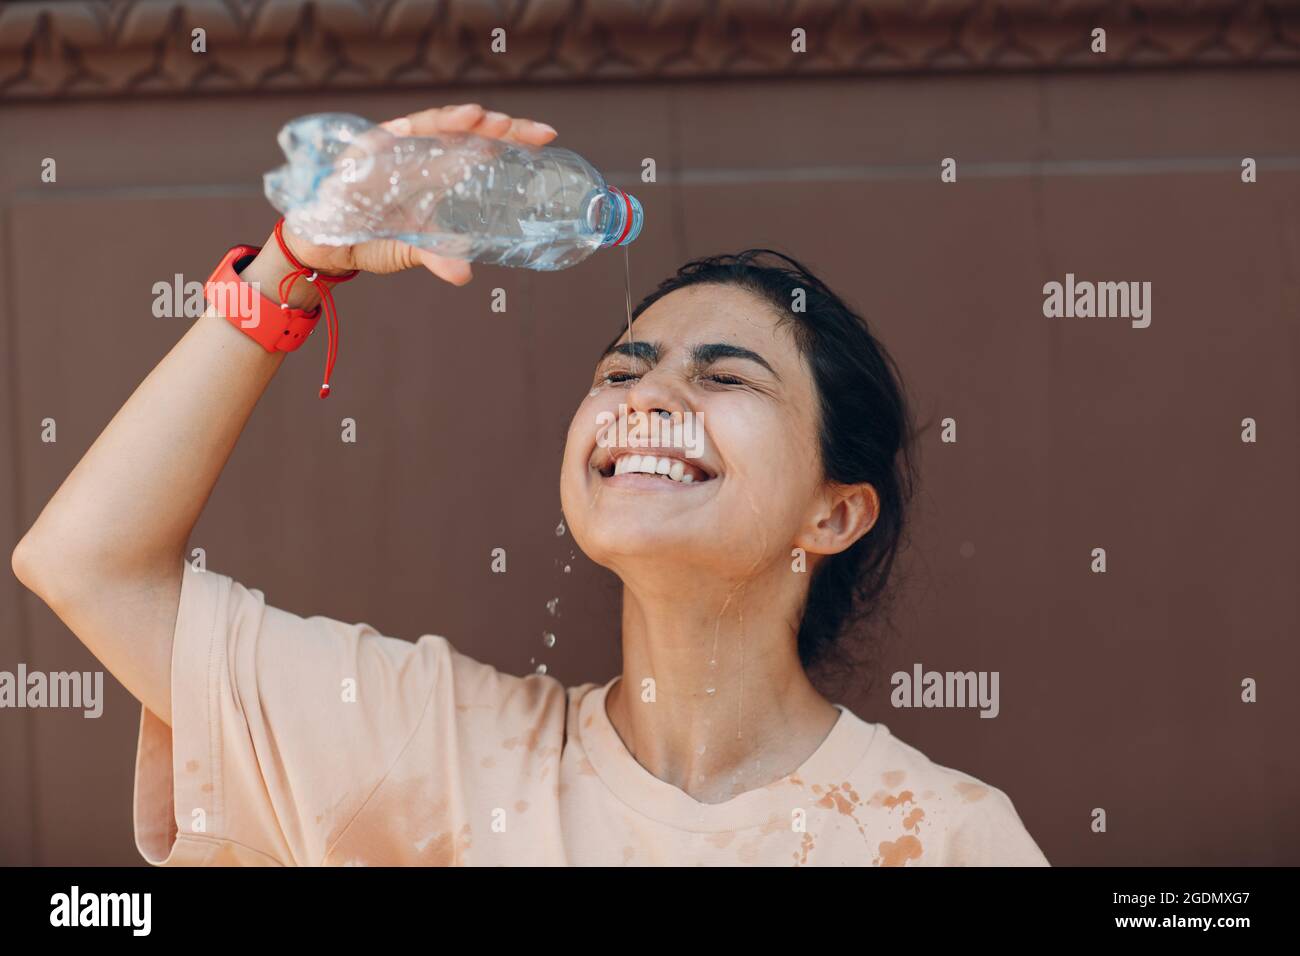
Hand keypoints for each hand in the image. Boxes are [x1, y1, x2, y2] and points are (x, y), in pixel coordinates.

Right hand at [278, 103, 558, 285]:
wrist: (325, 244)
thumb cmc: (373, 236)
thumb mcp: (413, 249)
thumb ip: (439, 257)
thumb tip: (466, 275)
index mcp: (440, 169)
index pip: (483, 146)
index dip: (514, 138)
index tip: (547, 137)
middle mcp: (420, 152)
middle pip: (463, 129)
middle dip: (492, 124)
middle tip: (519, 128)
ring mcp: (391, 148)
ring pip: (427, 125)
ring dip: (452, 120)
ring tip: (479, 118)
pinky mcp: (361, 153)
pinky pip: (380, 138)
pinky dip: (398, 131)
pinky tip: (416, 128)